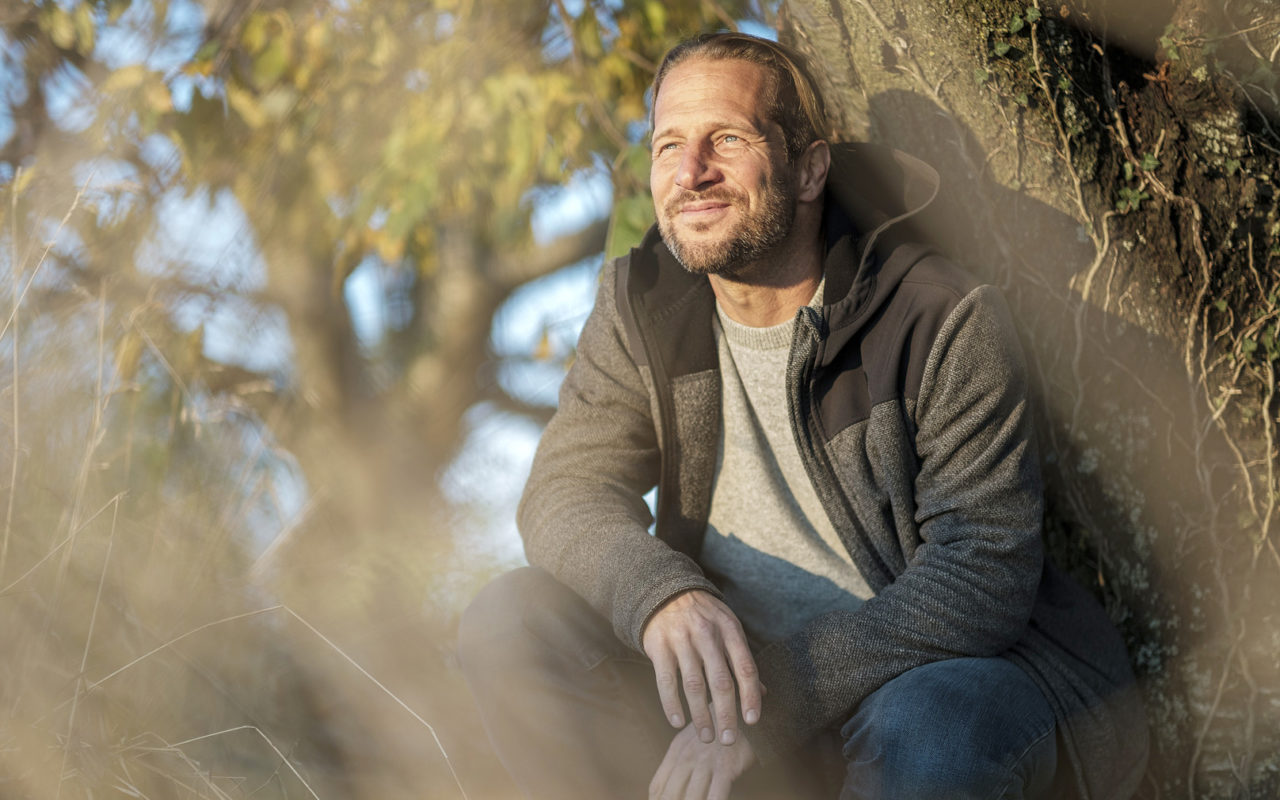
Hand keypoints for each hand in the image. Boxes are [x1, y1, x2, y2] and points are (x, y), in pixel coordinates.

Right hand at [641, 589, 762, 745]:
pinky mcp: (659, 646)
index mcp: (730, 631)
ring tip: (706, 736)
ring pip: (694, 684)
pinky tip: (678, 722)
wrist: (666, 592)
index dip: (750, 696)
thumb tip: (763, 694)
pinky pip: (666, 680)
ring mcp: (682, 640)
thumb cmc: (704, 617)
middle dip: (726, 714)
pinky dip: (671, 704)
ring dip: (700, 715)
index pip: (745, 668)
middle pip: (721, 681)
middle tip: (729, 739)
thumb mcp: (728, 629)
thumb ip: (742, 660)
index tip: (752, 720)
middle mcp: (707, 635)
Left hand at [649, 723, 755, 799]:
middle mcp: (687, 757)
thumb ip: (680, 761)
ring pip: (692, 798)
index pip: (657, 787)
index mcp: (676, 751)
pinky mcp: (726, 767)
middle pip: (670, 795)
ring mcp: (706, 763)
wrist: (743, 708)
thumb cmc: (719, 727)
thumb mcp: (693, 739)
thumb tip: (665, 788)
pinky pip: (716, 795)